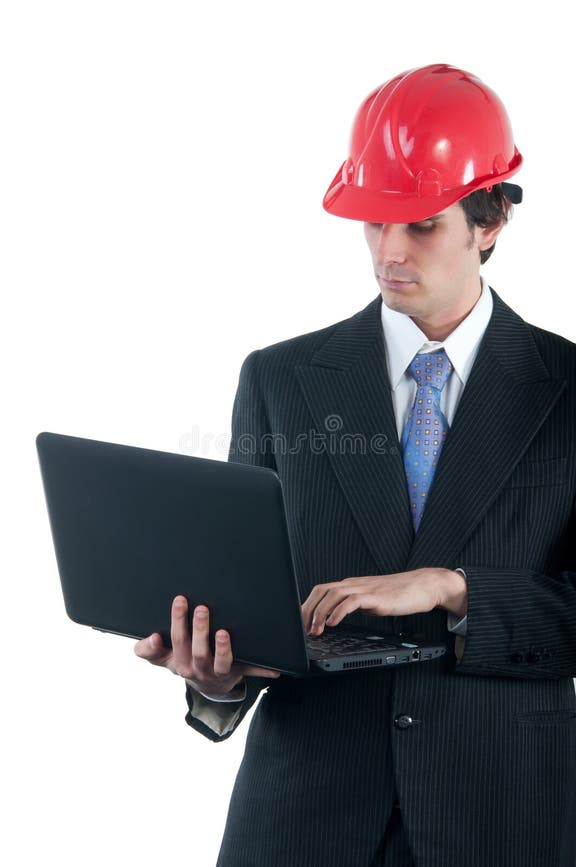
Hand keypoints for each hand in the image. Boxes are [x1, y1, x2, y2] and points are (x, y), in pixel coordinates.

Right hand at [134, 596, 280, 696]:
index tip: (180, 601)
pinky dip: (263, 669)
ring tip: (224, 633)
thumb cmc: (183, 661)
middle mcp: (198, 668)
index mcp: (179, 661)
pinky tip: (276, 667)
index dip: (177, 623)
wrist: (205, 686)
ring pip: (221, 663)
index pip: (176, 640)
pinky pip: (252, 671)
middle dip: (199, 629)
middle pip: (198, 650)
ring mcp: (219, 672)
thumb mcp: (162, 659)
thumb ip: (148, 650)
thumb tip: (151, 639)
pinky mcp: (238, 673)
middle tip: (203, 608)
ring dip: (223, 648)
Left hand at [301, 568, 466, 635]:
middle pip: (321, 590)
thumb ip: (354, 605)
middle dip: (308, 610)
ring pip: (332, 594)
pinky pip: (351, 601)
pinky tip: (333, 623)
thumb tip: (337, 617)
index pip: (321, 590)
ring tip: (315, 630)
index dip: (307, 605)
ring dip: (319, 613)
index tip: (300, 623)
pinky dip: (338, 612)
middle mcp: (354, 584)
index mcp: (351, 585)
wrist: (423, 586)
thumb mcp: (370, 600)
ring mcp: (364, 588)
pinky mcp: (375, 596)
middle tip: (302, 629)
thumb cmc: (398, 594)